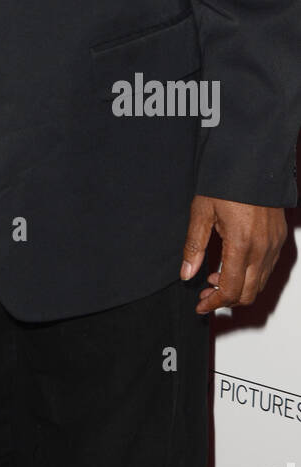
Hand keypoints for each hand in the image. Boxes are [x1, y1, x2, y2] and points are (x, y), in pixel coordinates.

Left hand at [180, 194, 286, 313]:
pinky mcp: (280, 239)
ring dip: (238, 288)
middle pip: (248, 293)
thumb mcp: (202, 212)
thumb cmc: (227, 182)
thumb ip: (194, 246)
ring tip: (215, 279)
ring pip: (260, 283)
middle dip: (225, 300)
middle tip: (205, 295)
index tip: (201, 305)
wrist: (254, 161)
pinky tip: (233, 265)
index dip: (214, 302)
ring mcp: (274, 245)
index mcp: (241, 244)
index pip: (231, 289)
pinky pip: (267, 268)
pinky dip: (251, 275)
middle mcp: (263, 249)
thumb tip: (186, 274)